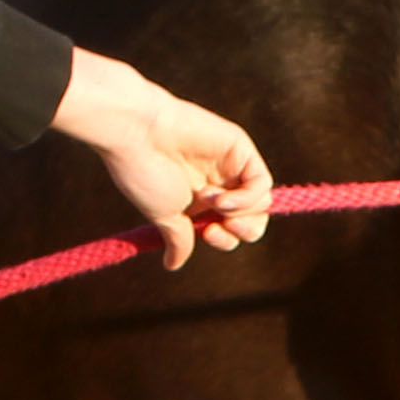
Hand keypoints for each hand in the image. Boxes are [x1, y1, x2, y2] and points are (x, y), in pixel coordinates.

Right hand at [49, 49, 274, 269]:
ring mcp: (231, 165)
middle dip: (243, 231)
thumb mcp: (164, 215)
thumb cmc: (145, 172)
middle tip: (218, 226)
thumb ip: (179, 239)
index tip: (205, 233)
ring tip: (212, 201)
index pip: (232, 229)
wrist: (137, 134)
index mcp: (200, 200)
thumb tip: (173, 265)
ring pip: (263, 203)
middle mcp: (219, 182)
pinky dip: (246, 198)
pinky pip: (262, 183)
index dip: (226, 239)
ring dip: (240, 213)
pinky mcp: (240, 148)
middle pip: (254, 218)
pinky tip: (220, 196)